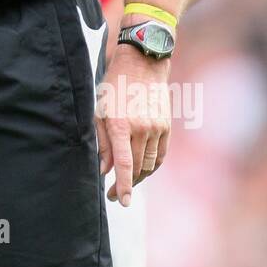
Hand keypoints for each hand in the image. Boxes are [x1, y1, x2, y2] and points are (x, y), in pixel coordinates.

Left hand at [95, 47, 171, 206]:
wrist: (141, 64)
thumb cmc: (114, 87)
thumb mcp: (100, 111)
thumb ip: (102, 142)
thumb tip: (104, 169)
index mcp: (121, 124)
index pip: (125, 164)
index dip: (123, 186)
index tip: (121, 201)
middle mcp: (141, 128)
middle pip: (138, 168)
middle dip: (126, 185)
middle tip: (114, 193)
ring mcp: (157, 127)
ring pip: (150, 164)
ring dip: (139, 177)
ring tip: (127, 183)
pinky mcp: (166, 126)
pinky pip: (161, 155)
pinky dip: (152, 166)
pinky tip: (142, 171)